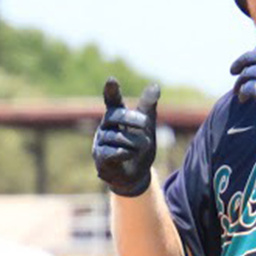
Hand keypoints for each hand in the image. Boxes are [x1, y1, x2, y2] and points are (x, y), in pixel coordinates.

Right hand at [93, 78, 159, 196]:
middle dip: (133, 119)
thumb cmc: (139, 146)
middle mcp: (105, 127)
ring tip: (140, 148)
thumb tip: (156, 85)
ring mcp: (100, 142)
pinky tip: (130, 154)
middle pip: (115, 116)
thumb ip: (148, 106)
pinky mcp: (100, 158)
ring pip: (118, 137)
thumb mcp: (146, 126)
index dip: (111, 91)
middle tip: (146, 124)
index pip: (112, 101)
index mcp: (116, 116)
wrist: (136, 174)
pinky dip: (126, 153)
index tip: (111, 80)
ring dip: (135, 143)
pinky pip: (112, 152)